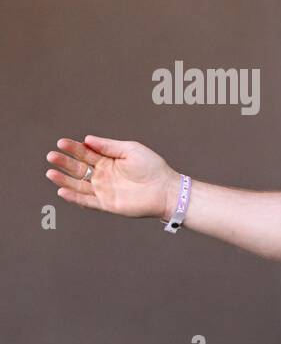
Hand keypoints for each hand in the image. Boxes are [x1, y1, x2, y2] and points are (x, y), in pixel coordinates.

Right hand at [45, 135, 179, 219]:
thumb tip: (87, 139)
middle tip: (52, 156)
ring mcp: (104, 190)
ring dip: (64, 179)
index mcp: (109, 160)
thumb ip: (109, 146)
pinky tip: (62, 190)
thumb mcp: (130, 150)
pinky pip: (87, 201)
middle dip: (64, 162)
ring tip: (51, 172)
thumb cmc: (152, 167)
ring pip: (79, 184)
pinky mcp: (107, 204)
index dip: (73, 148)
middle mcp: (103, 175)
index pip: (86, 153)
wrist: (166, 190)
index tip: (61, 142)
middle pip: (78, 168)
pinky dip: (74, 197)